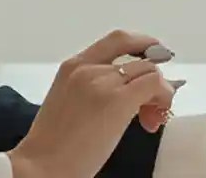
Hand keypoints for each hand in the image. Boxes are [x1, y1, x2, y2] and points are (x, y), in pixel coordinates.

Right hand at [7, 30, 177, 177]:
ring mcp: (102, 82)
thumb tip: (127, 94)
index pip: (117, 40)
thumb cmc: (52, 146)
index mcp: (72, 66)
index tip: (155, 59)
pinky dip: (163, 98)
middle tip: (155, 100)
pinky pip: (154, 86)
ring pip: (150, 70)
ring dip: (159, 93)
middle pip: (138, 55)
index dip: (143, 44)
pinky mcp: (117, 101)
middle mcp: (88, 68)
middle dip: (154, 75)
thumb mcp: (68, 102)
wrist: (42, 166)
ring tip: (150, 119)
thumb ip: (92, 88)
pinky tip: (154, 119)